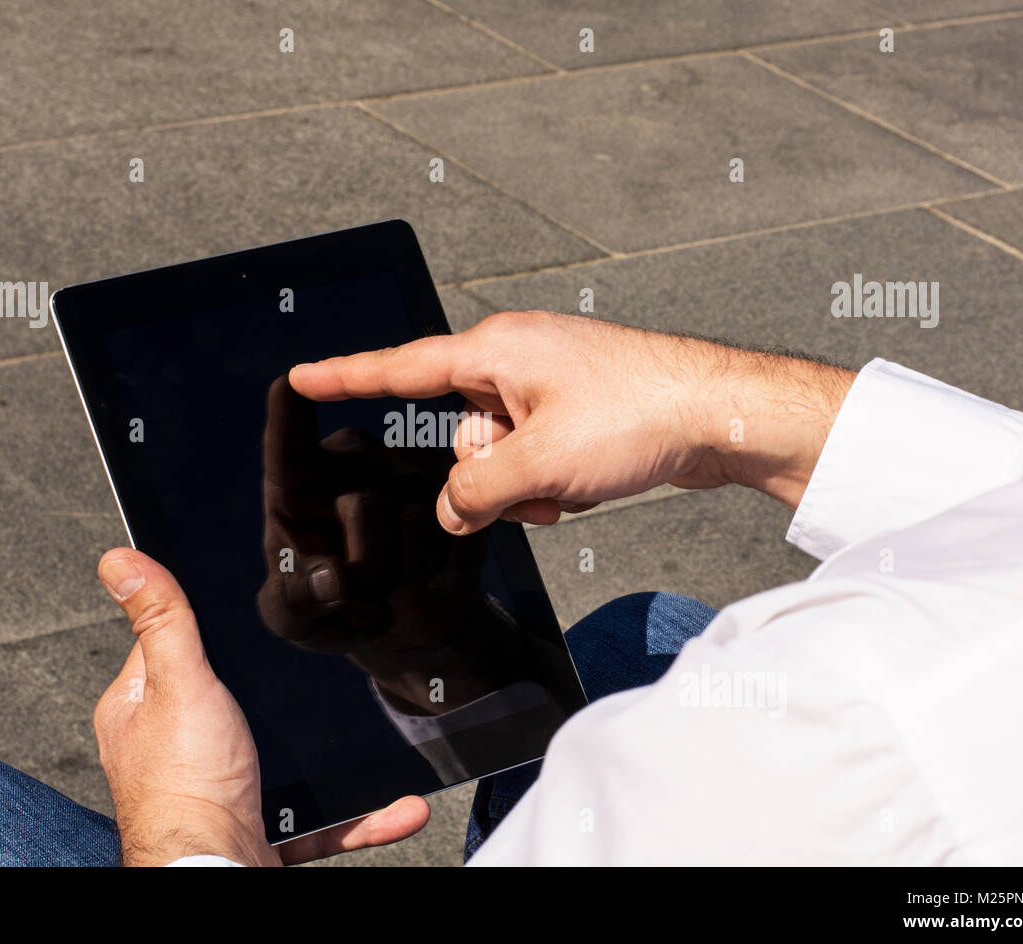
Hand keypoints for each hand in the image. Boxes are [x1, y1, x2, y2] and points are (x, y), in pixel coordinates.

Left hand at [94, 547, 429, 865]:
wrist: (217, 872)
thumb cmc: (187, 790)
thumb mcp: (179, 682)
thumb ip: (161, 620)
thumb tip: (120, 562)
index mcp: (142, 710)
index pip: (170, 646)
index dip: (207, 627)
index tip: (253, 611)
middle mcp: (173, 752)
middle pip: (231, 697)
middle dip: (278, 690)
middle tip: (317, 671)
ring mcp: (220, 791)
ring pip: (284, 758)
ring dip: (330, 753)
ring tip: (365, 732)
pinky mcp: (260, 828)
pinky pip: (320, 816)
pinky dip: (359, 812)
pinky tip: (395, 801)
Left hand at [255, 377, 525, 711]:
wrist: (406, 625)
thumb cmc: (332, 609)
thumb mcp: (294, 620)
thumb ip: (292, 605)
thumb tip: (330, 581)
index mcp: (300, 479)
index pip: (289, 440)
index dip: (290, 413)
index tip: (289, 383)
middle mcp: (356, 460)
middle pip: (363, 507)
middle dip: (366, 568)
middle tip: (361, 598)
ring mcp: (413, 469)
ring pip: (417, 521)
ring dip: (408, 576)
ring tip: (393, 589)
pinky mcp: (462, 487)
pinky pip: (460, 530)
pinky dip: (445, 572)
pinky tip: (428, 581)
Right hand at [289, 311, 855, 530]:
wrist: (720, 414)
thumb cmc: (638, 414)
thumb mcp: (541, 464)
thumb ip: (477, 493)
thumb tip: (454, 510)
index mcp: (495, 352)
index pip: (402, 369)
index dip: (346, 378)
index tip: (302, 376)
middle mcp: (515, 361)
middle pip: (459, 435)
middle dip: (489, 477)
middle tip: (536, 491)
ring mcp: (546, 385)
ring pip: (498, 453)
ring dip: (525, 486)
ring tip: (571, 488)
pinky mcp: (573, 409)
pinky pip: (533, 455)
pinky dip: (548, 481)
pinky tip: (584, 487)